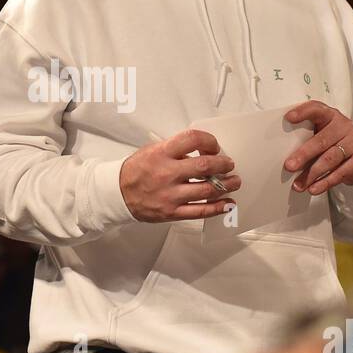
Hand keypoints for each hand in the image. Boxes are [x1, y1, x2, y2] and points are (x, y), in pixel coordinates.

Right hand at [119, 129, 241, 222]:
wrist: (117, 193)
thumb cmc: (137, 170)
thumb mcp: (153, 150)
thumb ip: (177, 149)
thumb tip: (204, 151)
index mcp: (162, 153)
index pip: (192, 139)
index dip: (209, 141)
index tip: (214, 146)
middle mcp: (167, 173)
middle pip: (205, 167)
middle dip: (223, 164)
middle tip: (229, 164)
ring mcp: (170, 195)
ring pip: (206, 190)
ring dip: (226, 186)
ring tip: (234, 182)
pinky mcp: (172, 212)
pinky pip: (199, 211)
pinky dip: (217, 208)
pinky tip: (227, 204)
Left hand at [283, 101, 352, 195]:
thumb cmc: (335, 143)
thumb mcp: (324, 134)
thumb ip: (308, 136)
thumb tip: (282, 151)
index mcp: (331, 116)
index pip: (317, 109)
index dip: (303, 112)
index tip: (289, 118)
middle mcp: (344, 126)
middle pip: (321, 140)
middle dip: (303, 155)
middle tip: (289, 166)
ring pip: (330, 159)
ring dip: (311, 174)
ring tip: (298, 184)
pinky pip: (340, 173)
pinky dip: (324, 183)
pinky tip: (313, 188)